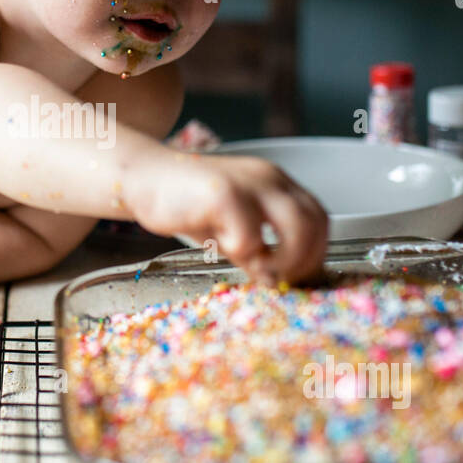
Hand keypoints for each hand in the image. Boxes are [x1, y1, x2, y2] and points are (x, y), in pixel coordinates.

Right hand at [126, 152, 328, 284]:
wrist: (144, 178)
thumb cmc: (187, 204)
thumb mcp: (230, 230)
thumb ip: (258, 253)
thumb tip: (278, 283)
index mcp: (276, 184)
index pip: (318, 218)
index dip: (315, 252)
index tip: (297, 277)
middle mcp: (270, 179)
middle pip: (315, 223)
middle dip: (304, 262)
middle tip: (281, 281)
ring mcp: (249, 184)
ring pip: (297, 228)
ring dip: (284, 260)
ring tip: (259, 271)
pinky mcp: (223, 194)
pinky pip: (250, 236)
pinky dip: (243, 253)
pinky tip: (222, 249)